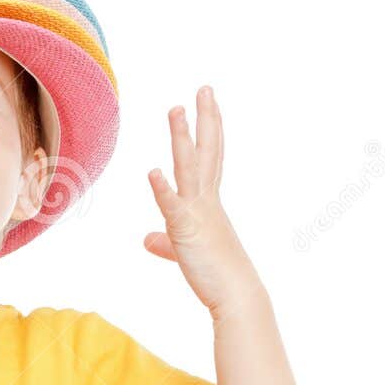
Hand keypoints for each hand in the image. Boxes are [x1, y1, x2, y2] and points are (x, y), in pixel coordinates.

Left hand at [144, 85, 257, 315]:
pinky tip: (153, 172)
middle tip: (204, 87)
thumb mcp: (185, 251)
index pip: (210, 157)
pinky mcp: (186, 232)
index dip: (208, 129)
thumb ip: (166, 241)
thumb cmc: (216, 276)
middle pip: (205, 151)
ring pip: (189, 168)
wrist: (236, 297)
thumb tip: (148, 239)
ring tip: (175, 110)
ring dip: (182, 139)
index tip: (206, 104)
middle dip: (204, 119)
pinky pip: (173, 207)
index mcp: (208, 202)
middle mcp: (206, 201)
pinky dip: (163, 189)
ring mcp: (198, 214)